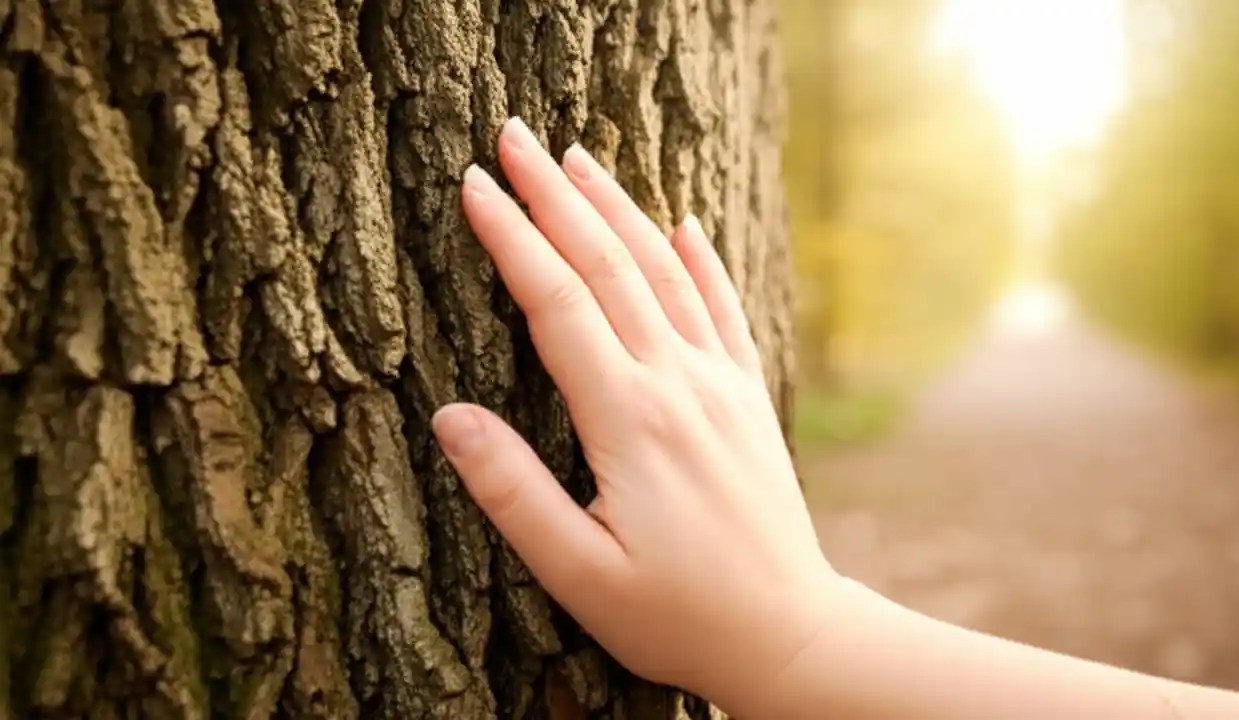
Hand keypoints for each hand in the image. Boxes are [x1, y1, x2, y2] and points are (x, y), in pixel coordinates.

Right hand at [431, 117, 844, 709]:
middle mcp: (679, 383)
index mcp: (629, 420)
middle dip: (554, 195)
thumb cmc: (676, 615)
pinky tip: (683, 223)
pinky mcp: (747, 397)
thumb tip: (450, 415)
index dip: (511, 237)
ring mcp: (721, 384)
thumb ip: (513, 493)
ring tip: (578, 155)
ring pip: (664, 272)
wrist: (788, 633)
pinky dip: (700, 259)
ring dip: (617, 208)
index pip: (557, 302)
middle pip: (608, 264)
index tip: (473, 185)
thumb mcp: (579, 574)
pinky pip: (724, 309)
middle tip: (512, 136)